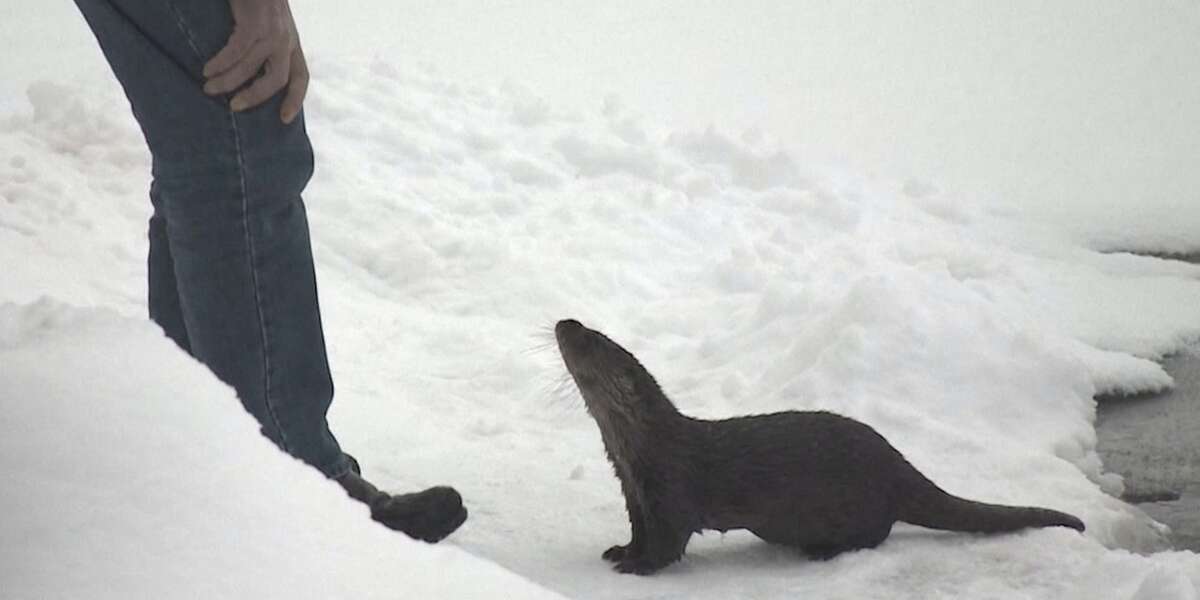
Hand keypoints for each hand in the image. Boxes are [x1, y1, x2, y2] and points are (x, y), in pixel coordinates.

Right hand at [202, 0, 307, 123]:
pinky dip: (221, 63)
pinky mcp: (254, 23)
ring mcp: (272, 32)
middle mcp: (285, 41)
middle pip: (277, 79)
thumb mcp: (272, 28)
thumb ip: (267, 51)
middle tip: (234, 106)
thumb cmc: (257, 4)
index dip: (295, 99)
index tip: (284, 119)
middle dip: (254, 96)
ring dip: (228, 81)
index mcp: (292, 45)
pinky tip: (208, 69)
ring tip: (209, 88)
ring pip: (251, 67)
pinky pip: (236, 50)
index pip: (301, 77)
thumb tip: (250, 80)